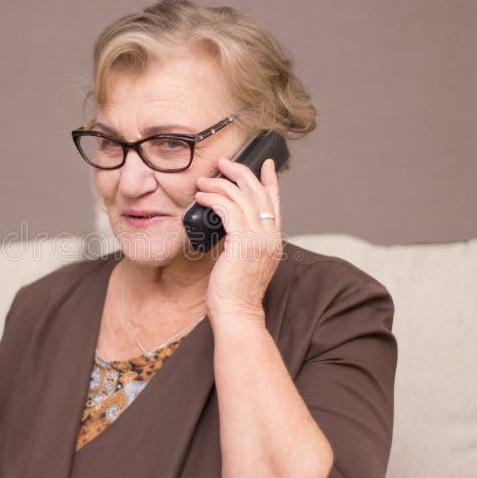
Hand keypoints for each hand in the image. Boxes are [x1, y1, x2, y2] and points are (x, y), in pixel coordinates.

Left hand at [194, 157, 283, 328]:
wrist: (237, 315)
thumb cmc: (235, 294)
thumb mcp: (244, 263)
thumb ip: (244, 243)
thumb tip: (229, 227)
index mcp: (274, 240)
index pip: (275, 203)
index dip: (271, 181)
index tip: (267, 164)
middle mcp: (270, 236)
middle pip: (259, 193)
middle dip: (241, 172)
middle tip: (223, 162)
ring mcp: (259, 239)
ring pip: (241, 197)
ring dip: (220, 184)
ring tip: (203, 181)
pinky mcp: (242, 242)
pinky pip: (227, 209)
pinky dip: (213, 199)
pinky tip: (201, 197)